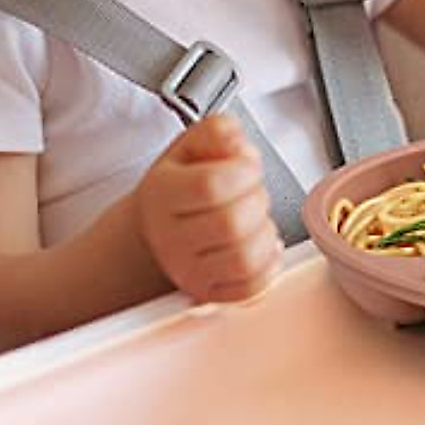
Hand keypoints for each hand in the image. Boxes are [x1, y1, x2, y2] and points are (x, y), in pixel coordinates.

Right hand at [135, 116, 282, 304]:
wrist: (155, 227)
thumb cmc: (179, 184)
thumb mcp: (190, 145)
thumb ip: (217, 131)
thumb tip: (236, 140)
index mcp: (164, 193)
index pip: (210, 186)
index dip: (244, 172)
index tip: (249, 165)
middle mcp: (171, 237)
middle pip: (232, 224)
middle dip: (258, 199)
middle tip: (252, 190)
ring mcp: (188, 270)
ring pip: (244, 259)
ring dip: (265, 232)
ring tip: (256, 217)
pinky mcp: (207, 292)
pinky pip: (251, 287)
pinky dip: (269, 263)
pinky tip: (262, 243)